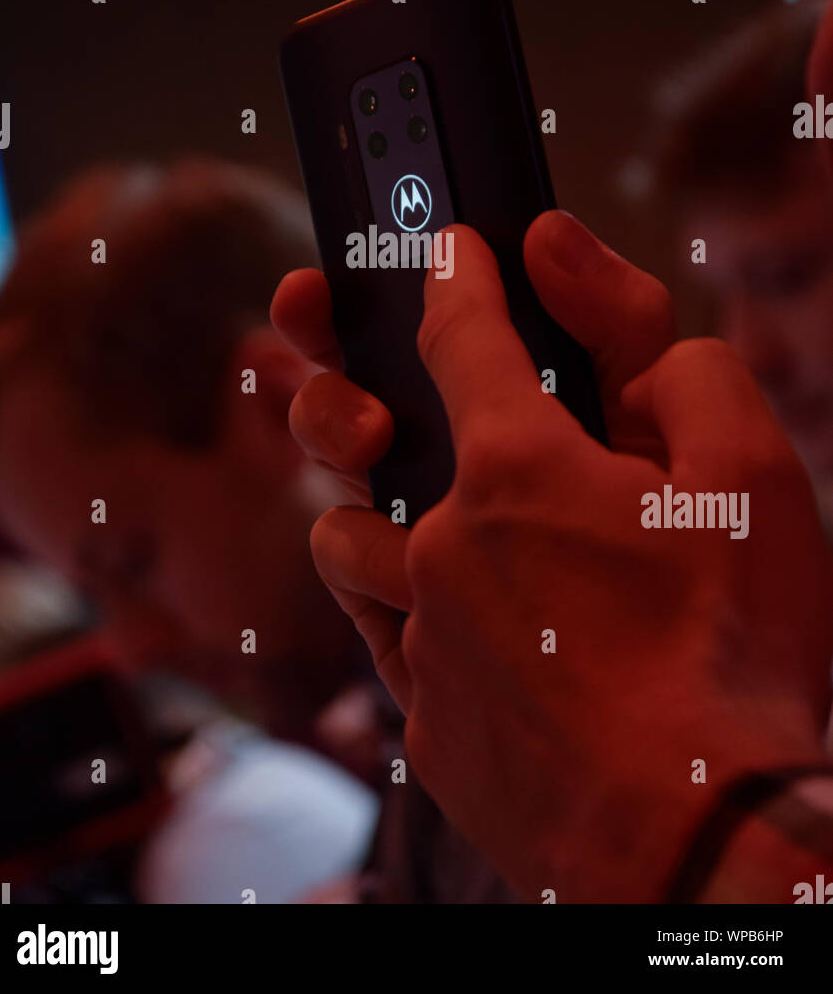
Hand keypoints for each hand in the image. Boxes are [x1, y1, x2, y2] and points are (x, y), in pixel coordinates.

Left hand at [273, 214, 832, 900]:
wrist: (709, 849)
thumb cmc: (737, 662)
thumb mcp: (753, 482)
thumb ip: (685, 372)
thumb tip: (630, 333)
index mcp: (517, 469)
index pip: (460, 332)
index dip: (456, 275)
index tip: (448, 250)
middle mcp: (441, 548)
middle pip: (360, 450)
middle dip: (359, 407)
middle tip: (380, 406)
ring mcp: (424, 644)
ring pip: (345, 556)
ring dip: (368, 524)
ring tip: (416, 524)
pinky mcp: (430, 728)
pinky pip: (390, 651)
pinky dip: (412, 623)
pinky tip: (464, 632)